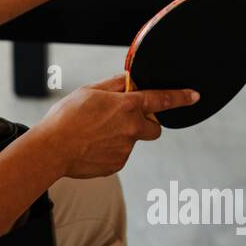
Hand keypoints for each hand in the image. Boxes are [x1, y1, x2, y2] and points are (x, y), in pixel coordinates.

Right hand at [38, 74, 199, 178]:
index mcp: (127, 106)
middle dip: (145, 123)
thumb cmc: (66, 117)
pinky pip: (118, 155)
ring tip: (92, 134)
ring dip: (118, 136)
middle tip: (121, 120)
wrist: (51, 150)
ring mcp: (125, 150)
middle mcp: (131, 129)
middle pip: (154, 127)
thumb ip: (115, 85)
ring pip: (131, 141)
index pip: (162, 99)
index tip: (194, 95)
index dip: (180, 97)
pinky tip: (90, 147)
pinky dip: (108, 150)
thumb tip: (130, 80)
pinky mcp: (116, 165)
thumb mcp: (89, 91)